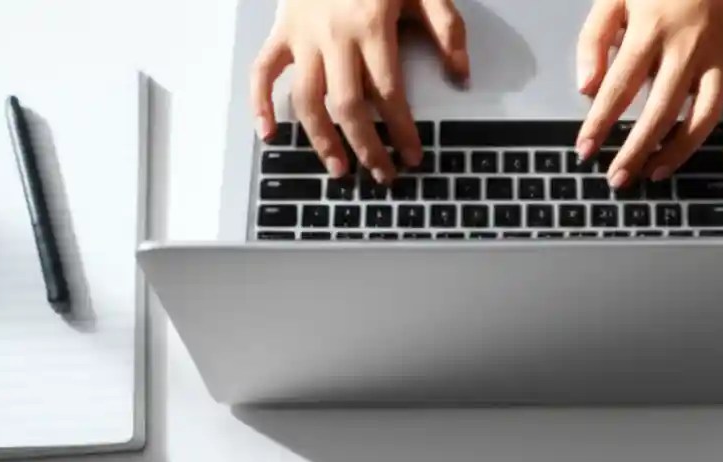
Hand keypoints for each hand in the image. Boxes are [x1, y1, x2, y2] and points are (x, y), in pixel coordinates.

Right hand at [251, 0, 469, 182]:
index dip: (403, 131)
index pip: (389, 94)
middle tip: (382, 175)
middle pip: (348, 107)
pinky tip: (268, 134)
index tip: (414, 156)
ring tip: (339, 168)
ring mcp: (303, 35)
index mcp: (372, 26)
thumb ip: (448, 30)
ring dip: (321, 141)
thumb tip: (461, 75)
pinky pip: (262, 72)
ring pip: (307, 100)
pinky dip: (260, 104)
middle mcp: (334, 36)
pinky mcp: (282, 31)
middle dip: (367, 148)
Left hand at [576, 0, 722, 186]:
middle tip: (619, 178)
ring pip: (705, 116)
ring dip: (680, 151)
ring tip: (657, 172)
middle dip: (636, 151)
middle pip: (661, 111)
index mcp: (651, 29)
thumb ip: (595, 39)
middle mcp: (688, 47)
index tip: (585, 150)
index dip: (599, 123)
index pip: (619, 87)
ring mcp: (719, 57)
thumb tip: (587, 88)